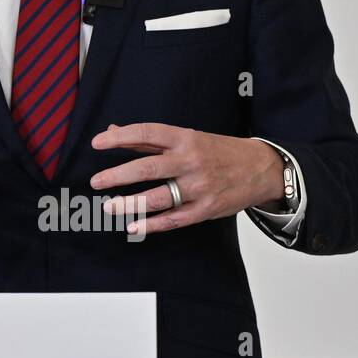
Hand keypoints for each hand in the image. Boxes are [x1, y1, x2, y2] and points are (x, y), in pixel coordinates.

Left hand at [89, 123, 284, 235]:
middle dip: (118, 175)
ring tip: (109, 207)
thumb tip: (112, 131)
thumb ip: (148, 138)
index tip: (97, 143)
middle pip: (148, 168)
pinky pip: (174, 219)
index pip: (146, 133)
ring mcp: (198, 187)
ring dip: (130, 204)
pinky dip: (152, 224)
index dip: (120, 138)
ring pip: (158, 197)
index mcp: (184, 139)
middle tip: (96, 181)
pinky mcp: (205, 209)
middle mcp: (190, 161)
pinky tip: (133, 226)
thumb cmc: (217, 151)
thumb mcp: (186, 137)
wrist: (261, 168)